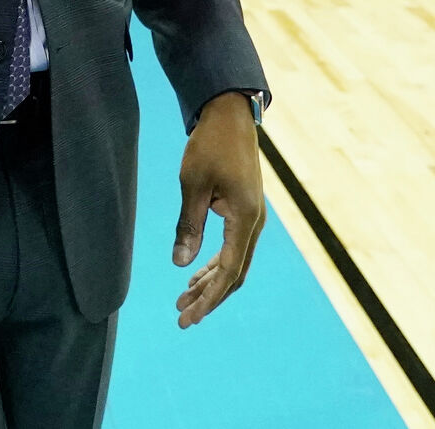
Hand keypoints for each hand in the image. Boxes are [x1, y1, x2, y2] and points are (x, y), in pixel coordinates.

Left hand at [172, 92, 265, 327]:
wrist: (229, 116)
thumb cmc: (210, 145)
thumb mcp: (194, 184)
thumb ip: (188, 224)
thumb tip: (180, 264)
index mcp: (245, 218)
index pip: (229, 270)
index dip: (209, 296)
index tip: (189, 315)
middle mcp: (254, 224)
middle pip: (234, 274)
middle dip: (209, 298)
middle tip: (183, 318)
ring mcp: (251, 219)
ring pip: (234, 264)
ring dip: (210, 283)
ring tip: (183, 301)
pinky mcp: (244, 213)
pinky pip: (232, 249)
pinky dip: (214, 265)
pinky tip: (195, 275)